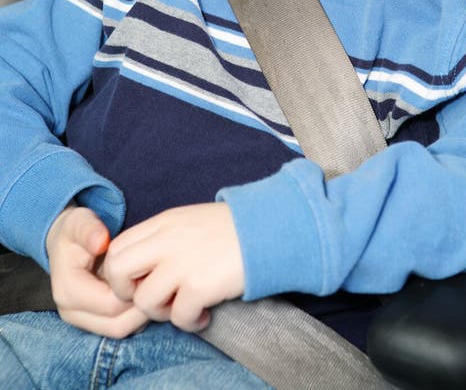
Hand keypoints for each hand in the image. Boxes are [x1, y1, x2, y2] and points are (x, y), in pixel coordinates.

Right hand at [46, 205, 148, 337]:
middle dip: (142, 307)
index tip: (150, 271)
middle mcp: (72, 312)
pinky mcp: (93, 322)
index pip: (110, 305)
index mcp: (68, 290)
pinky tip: (145, 291)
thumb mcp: (80, 222)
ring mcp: (82, 320)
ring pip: (120, 330)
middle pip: (116, 325)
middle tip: (160, 282)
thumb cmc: (76, 230)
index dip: (134, 291)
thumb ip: (89, 229)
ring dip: (142, 314)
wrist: (67, 241)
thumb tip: (101, 241)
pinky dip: (136, 315)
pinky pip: (120, 327)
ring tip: (154, 286)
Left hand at [103, 202, 244, 331]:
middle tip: (154, 298)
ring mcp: (182, 262)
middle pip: (117, 271)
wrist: (269, 229)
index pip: (116, 248)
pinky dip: (190, 322)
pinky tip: (205, 314)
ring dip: (161, 313)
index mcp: (163, 223)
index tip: (140, 282)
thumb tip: (142, 269)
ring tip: (184, 307)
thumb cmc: (232, 229)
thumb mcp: (189, 222)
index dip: (119, 273)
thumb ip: (162, 239)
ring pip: (144, 300)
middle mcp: (166, 240)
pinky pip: (178, 317)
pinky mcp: (200, 285)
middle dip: (128, 293)